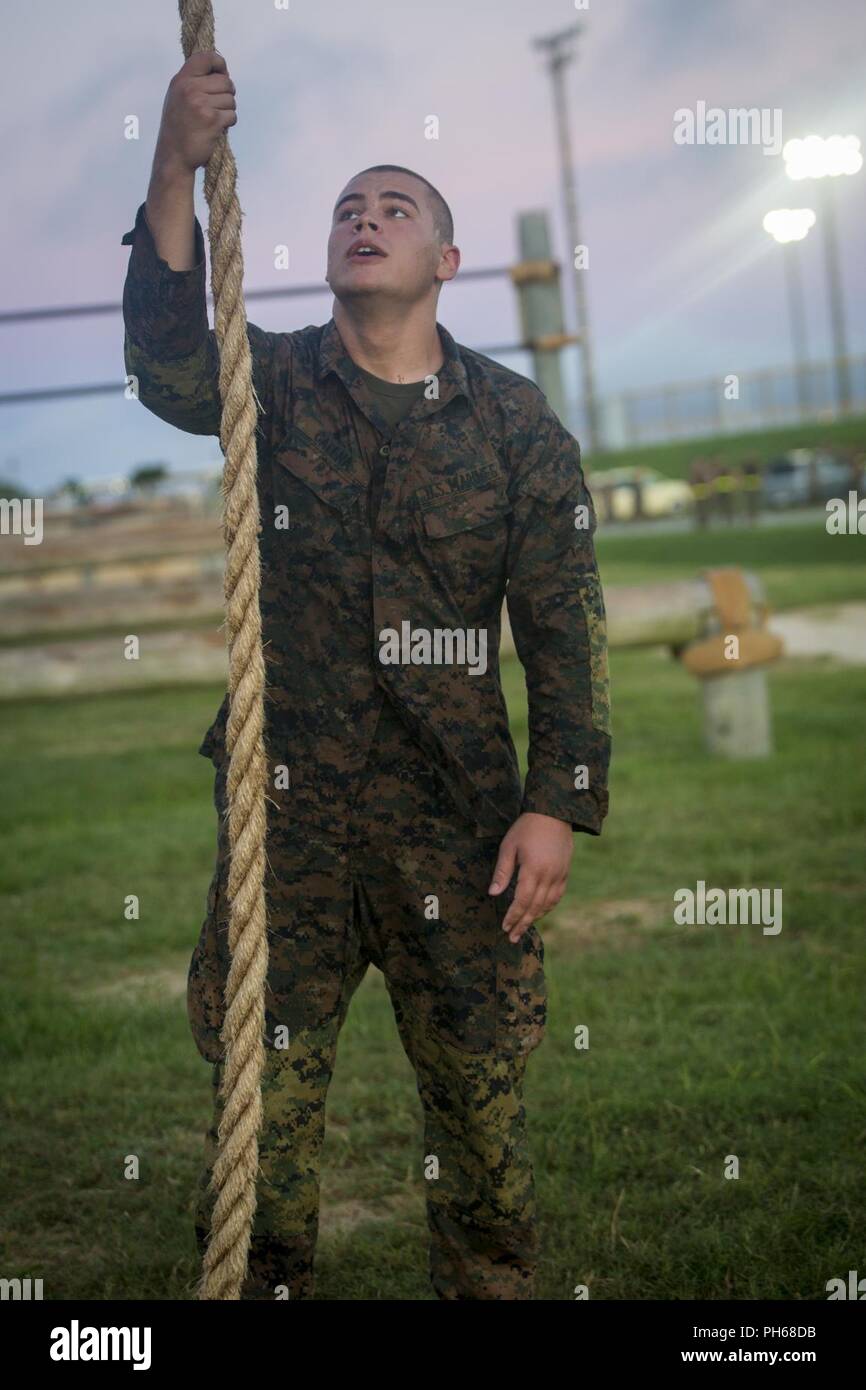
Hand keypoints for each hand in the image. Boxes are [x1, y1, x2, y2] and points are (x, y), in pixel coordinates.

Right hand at [155, 49, 236, 175]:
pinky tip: (217, 128)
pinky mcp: (212, 120)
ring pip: (231, 99)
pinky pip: (232, 115)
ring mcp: (201, 104)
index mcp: (181, 80)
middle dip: (228, 93)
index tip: (223, 72)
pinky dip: (228, 122)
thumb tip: (221, 72)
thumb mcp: (178, 97)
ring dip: (228, 110)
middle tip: (219, 105)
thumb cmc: (178, 128)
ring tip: (214, 119)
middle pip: (225, 81)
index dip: (219, 63)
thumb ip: (194, 82)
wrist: (174, 156)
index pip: (205, 57)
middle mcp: (190, 89)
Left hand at [488, 812, 572, 941]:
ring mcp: (560, 875)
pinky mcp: (565, 872)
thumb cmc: (526, 828)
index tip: (504, 927)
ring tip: (524, 928)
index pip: (522, 901)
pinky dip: (548, 907)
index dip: (513, 916)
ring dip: (536, 918)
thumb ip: (502, 871)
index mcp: (533, 870)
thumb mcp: (509, 846)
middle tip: (513, 937)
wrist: (554, 813)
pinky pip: (557, 895)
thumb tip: (494, 894)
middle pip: (535, 907)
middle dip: (523, 923)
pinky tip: (540, 912)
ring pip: (548, 904)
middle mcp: (549, 876)